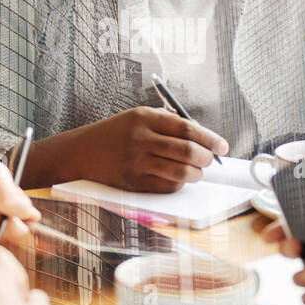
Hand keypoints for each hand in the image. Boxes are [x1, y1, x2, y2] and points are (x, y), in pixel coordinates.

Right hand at [65, 106, 228, 192]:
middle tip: (211, 159)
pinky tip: (179, 178)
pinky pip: (168, 187)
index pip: (188, 129)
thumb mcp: (137, 117)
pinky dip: (180, 184)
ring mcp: (137, 163)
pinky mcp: (134, 183)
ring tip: (198, 171)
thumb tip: (204, 137)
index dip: (210, 138)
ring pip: (181, 172)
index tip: (222, 146)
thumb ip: (168, 123)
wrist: (82, 153)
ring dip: (197, 174)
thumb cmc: (115, 134)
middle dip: (207, 158)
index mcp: (144, 118)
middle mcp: (141, 139)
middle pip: (188, 151)